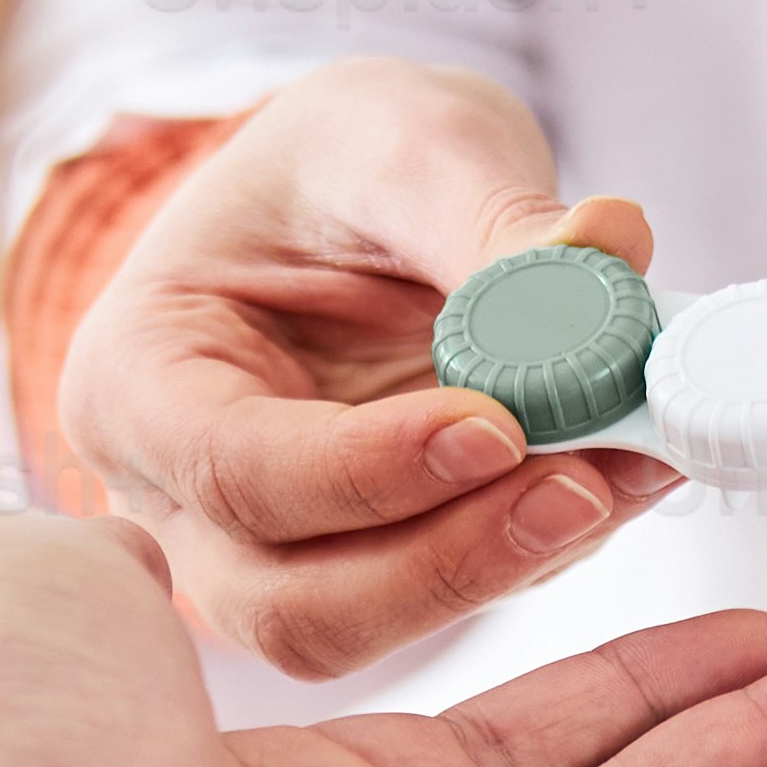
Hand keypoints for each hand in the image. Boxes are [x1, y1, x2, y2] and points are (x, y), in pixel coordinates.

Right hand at [55, 58, 686, 683]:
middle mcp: (180, 499)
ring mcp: (268, 557)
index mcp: (136, 378)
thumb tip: (605, 255)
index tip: (499, 427)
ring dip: (509, 564)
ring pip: (372, 630)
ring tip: (630, 464)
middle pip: (291, 603)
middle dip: (446, 561)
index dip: (367, 470)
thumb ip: (484, 208)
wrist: (367, 196)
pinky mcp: (371, 576)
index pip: (233, 467)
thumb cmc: (343, 159)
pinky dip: (542, 547)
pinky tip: (624, 468)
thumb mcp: (402, 136)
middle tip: (586, 484)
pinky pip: (449, 597)